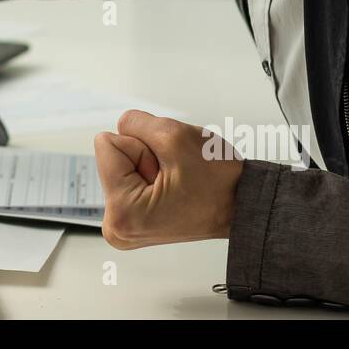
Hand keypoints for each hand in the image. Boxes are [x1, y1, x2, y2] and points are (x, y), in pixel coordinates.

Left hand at [94, 110, 243, 247]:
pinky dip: (152, 175)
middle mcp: (116, 226)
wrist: (242, 205)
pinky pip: (130, 177)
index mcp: (122, 212)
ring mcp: (123, 225)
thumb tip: (121, 125)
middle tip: (176, 175)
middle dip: (146, 156)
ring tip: (177, 181)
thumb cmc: (218, 183)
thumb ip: (135, 122)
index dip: (142, 147)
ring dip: (151, 164)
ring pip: (123, 164)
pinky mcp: (131, 219)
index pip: (107, 144)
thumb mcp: (174, 135)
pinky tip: (174, 188)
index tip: (168, 168)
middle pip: (113, 156)